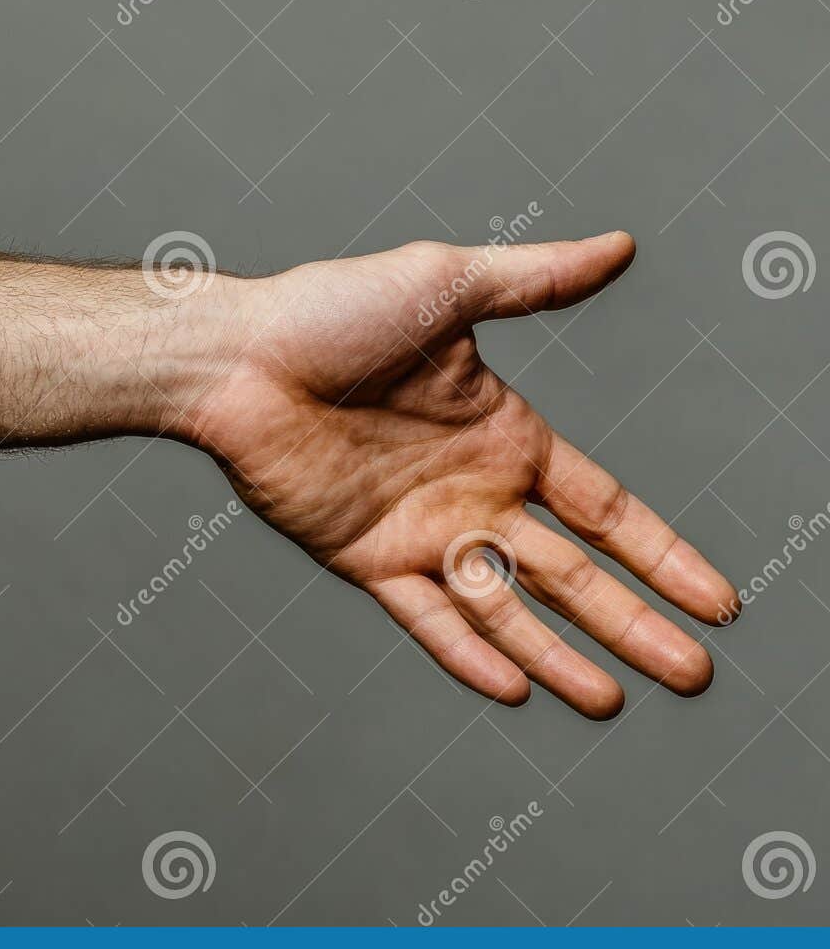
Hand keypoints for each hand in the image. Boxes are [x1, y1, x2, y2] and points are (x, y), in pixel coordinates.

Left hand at [187, 233, 737, 718]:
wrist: (233, 358)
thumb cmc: (326, 311)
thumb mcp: (446, 287)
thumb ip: (537, 280)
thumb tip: (621, 248)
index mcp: (503, 433)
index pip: (606, 509)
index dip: (662, 554)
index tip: (715, 599)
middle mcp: (471, 491)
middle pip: (571, 573)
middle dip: (632, 622)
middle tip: (690, 671)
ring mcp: (419, 530)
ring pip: (506, 608)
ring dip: (560, 655)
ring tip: (612, 701)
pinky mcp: (364, 557)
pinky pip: (425, 617)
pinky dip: (467, 654)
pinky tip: (514, 690)